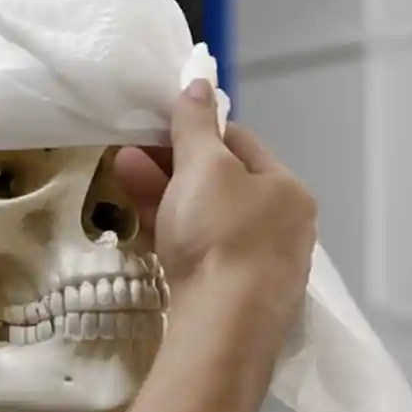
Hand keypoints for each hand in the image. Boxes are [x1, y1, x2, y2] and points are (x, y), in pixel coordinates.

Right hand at [115, 79, 315, 332]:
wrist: (224, 328)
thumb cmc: (221, 235)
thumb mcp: (204, 167)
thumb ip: (196, 125)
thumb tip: (199, 83)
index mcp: (288, 191)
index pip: (242, 144)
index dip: (199, 130)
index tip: (160, 126)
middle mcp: (284, 229)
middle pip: (222, 185)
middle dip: (172, 166)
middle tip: (128, 153)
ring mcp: (260, 269)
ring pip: (207, 223)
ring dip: (165, 199)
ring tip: (123, 179)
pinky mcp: (234, 302)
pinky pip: (201, 257)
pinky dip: (173, 237)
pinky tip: (143, 228)